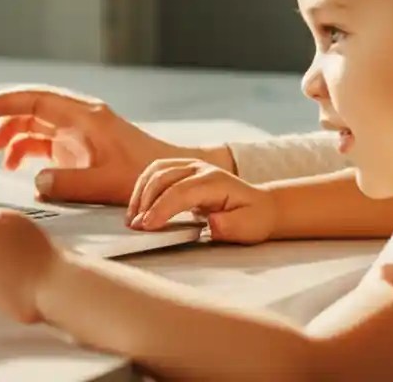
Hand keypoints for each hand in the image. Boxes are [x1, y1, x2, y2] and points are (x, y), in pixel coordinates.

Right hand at [0, 86, 234, 204]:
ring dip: (11, 133)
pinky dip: (24, 147)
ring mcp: (77, 129)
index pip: (32, 100)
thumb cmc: (146, 174)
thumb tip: (36, 181)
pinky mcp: (78, 144)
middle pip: (27, 104)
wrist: (172, 175)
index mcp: (84, 116)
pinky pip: (42, 138)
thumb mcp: (106, 183)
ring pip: (33, 121)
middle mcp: (77, 117)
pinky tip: (14, 164)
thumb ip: (69, 184)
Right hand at [129, 159, 276, 243]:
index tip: (146, 227)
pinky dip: (142, 187)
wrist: (260, 205)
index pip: (180, 192)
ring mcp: (190, 165)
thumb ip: (230, 226)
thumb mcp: (249, 227)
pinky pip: (155, 172)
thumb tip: (211, 223)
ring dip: (140, 193)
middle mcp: (200, 168)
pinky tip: (137, 206)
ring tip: (132, 218)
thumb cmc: (253, 218)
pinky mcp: (182, 169)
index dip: (161, 208)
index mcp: (215, 181)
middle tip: (134, 227)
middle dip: (144, 202)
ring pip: (155, 171)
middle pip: (163, 177)